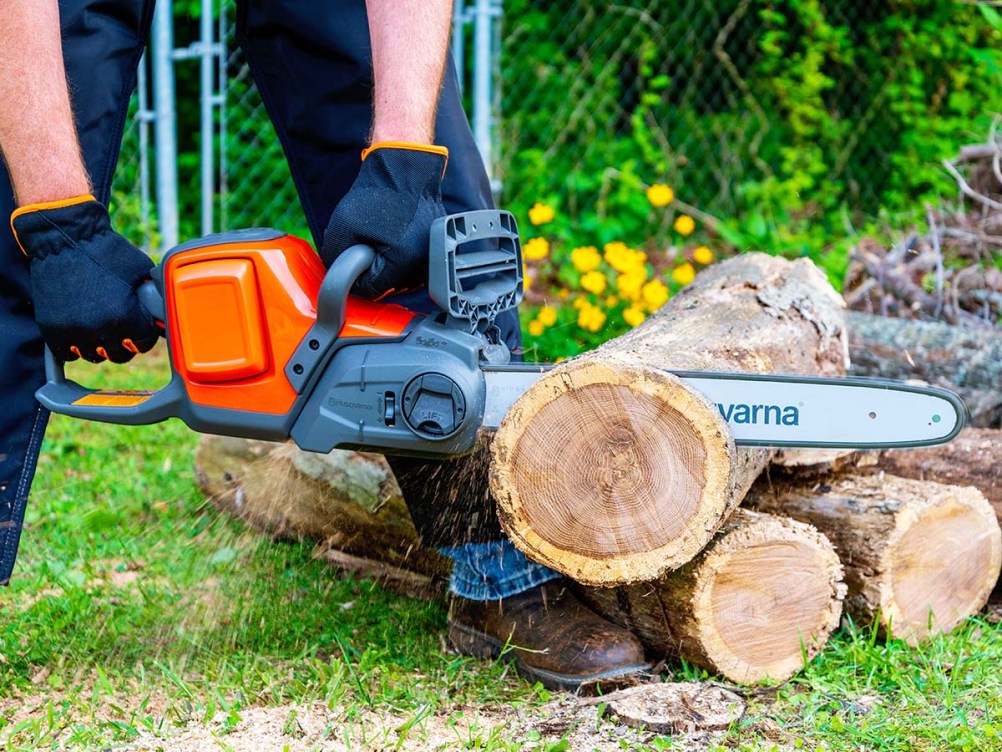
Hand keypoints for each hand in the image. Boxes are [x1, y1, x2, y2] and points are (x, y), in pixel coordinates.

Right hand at [12, 196, 159, 362]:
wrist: (64, 237)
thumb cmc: (105, 250)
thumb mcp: (141, 270)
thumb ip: (152, 294)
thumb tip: (164, 308)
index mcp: (125, 317)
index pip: (144, 344)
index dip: (145, 335)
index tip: (141, 328)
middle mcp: (99, 328)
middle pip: (120, 355)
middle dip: (125, 343)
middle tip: (122, 330)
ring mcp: (73, 330)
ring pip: (94, 356)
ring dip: (100, 345)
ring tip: (101, 329)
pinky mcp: (51, 328)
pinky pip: (66, 353)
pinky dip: (74, 346)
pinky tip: (81, 332)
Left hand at [321, 143, 447, 299]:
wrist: (406, 170)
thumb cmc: (377, 194)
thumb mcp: (343, 226)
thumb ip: (335, 257)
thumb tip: (336, 275)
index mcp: (404, 263)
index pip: (370, 289)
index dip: (354, 276)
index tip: (351, 256)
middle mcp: (424, 265)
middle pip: (387, 285)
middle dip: (371, 268)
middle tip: (366, 240)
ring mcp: (432, 258)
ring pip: (398, 276)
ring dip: (385, 262)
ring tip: (381, 234)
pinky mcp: (434, 250)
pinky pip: (409, 264)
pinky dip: (398, 254)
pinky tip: (393, 234)